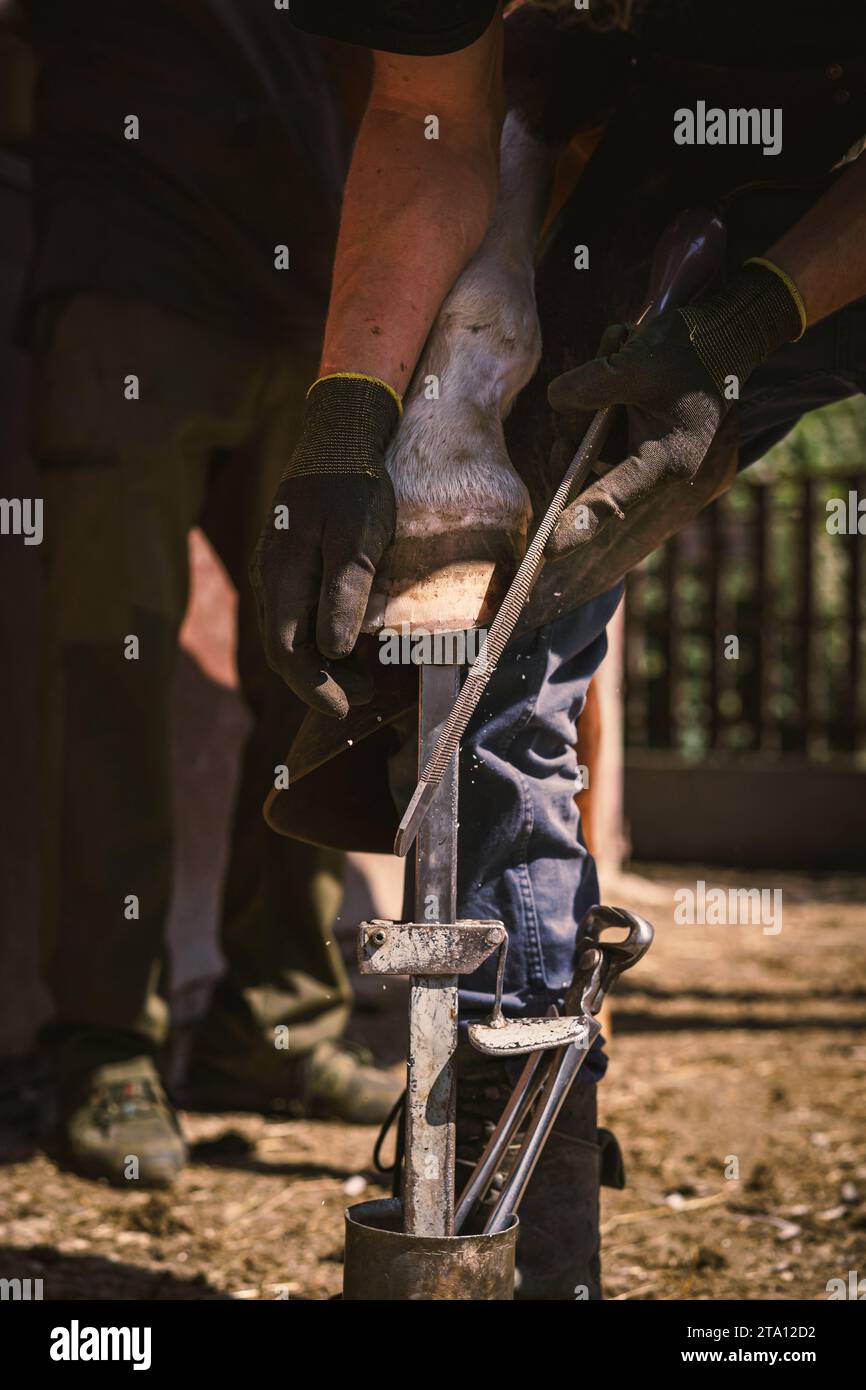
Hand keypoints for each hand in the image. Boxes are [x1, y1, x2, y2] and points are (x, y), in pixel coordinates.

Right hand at [250, 375, 397, 718]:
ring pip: (291, 632)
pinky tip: (350, 642)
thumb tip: (331, 650)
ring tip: (363, 678)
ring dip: (323, 662)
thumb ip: (343, 593)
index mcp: (281, 576)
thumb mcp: (356, 539)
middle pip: (285, 647)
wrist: (339, 436)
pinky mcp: (290, 562)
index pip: (286, 650)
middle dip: (321, 680)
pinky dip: (321, 636)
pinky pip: (298, 612)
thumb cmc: (352, 486)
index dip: (313, 686)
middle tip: (363, 696)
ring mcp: (276, 570)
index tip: (344, 707)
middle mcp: (269, 578)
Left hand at [545, 259, 802, 560]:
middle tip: (573, 398)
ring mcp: (651, 446)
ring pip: (597, 438)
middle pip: (595, 466)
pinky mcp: (644, 428)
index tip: (548, 550)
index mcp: (668, 461)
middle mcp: (661, 463)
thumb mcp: (635, 362)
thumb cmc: (690, 349)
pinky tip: (623, 348)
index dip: (578, 523)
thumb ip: (590, 386)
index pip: (613, 498)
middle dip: (577, 433)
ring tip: (620, 350)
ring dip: (596, 396)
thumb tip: (556, 401)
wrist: (726, 328)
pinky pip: (607, 418)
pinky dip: (606, 385)